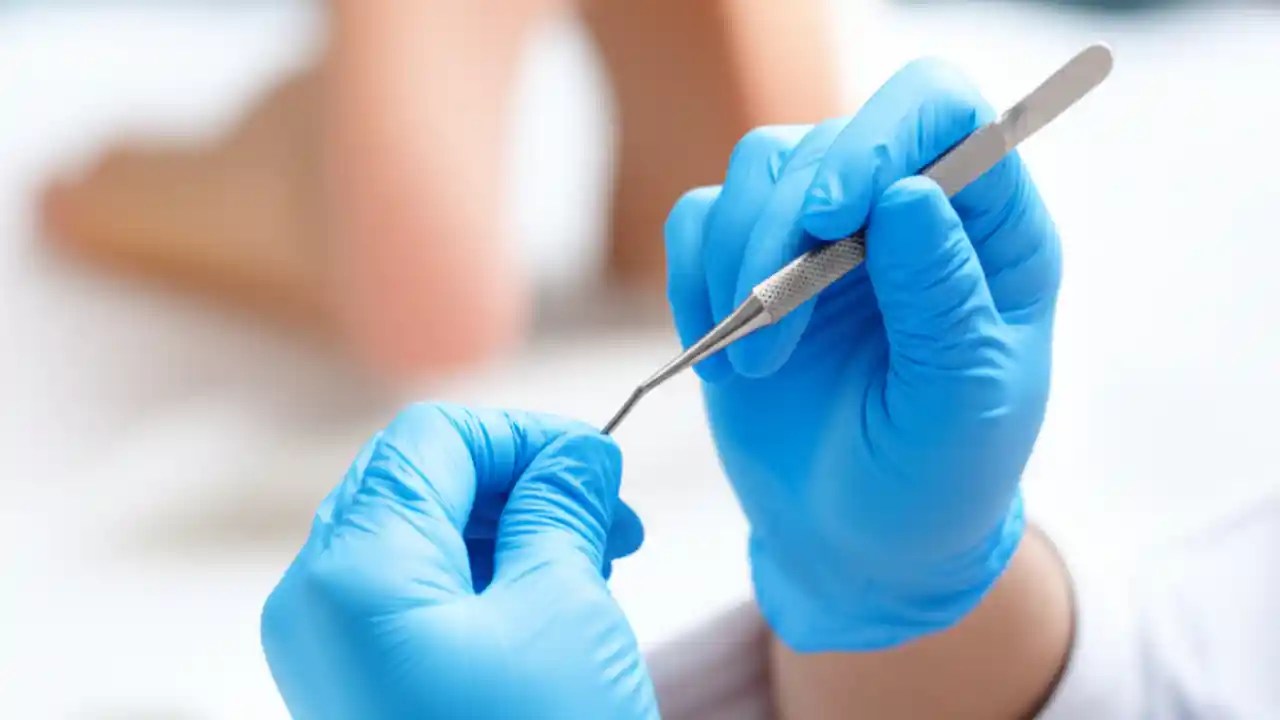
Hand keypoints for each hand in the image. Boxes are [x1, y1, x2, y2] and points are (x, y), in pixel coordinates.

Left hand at [261, 403, 656, 718]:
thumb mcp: (564, 614)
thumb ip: (561, 507)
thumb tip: (576, 452)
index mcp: (354, 570)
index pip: (432, 439)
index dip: (524, 435)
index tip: (596, 460)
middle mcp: (317, 603)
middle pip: (418, 482)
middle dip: (520, 481)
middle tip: (609, 513)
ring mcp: (327, 652)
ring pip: (418, 537)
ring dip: (509, 529)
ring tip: (594, 561)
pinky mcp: (354, 688)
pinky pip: (412, 598)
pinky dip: (482, 580)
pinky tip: (549, 602)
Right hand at [665, 59, 1058, 650]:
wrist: (853, 543)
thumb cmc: (931, 482)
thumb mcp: (961, 406)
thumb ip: (942, 298)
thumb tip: (906, 192)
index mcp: (987, 232)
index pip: (942, 112)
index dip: (882, 137)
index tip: (829, 216)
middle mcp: (905, 212)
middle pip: (830, 138)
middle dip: (783, 230)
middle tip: (772, 333)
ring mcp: (822, 233)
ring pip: (757, 168)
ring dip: (736, 260)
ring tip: (754, 362)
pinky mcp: (750, 262)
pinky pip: (698, 220)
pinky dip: (692, 281)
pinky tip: (719, 357)